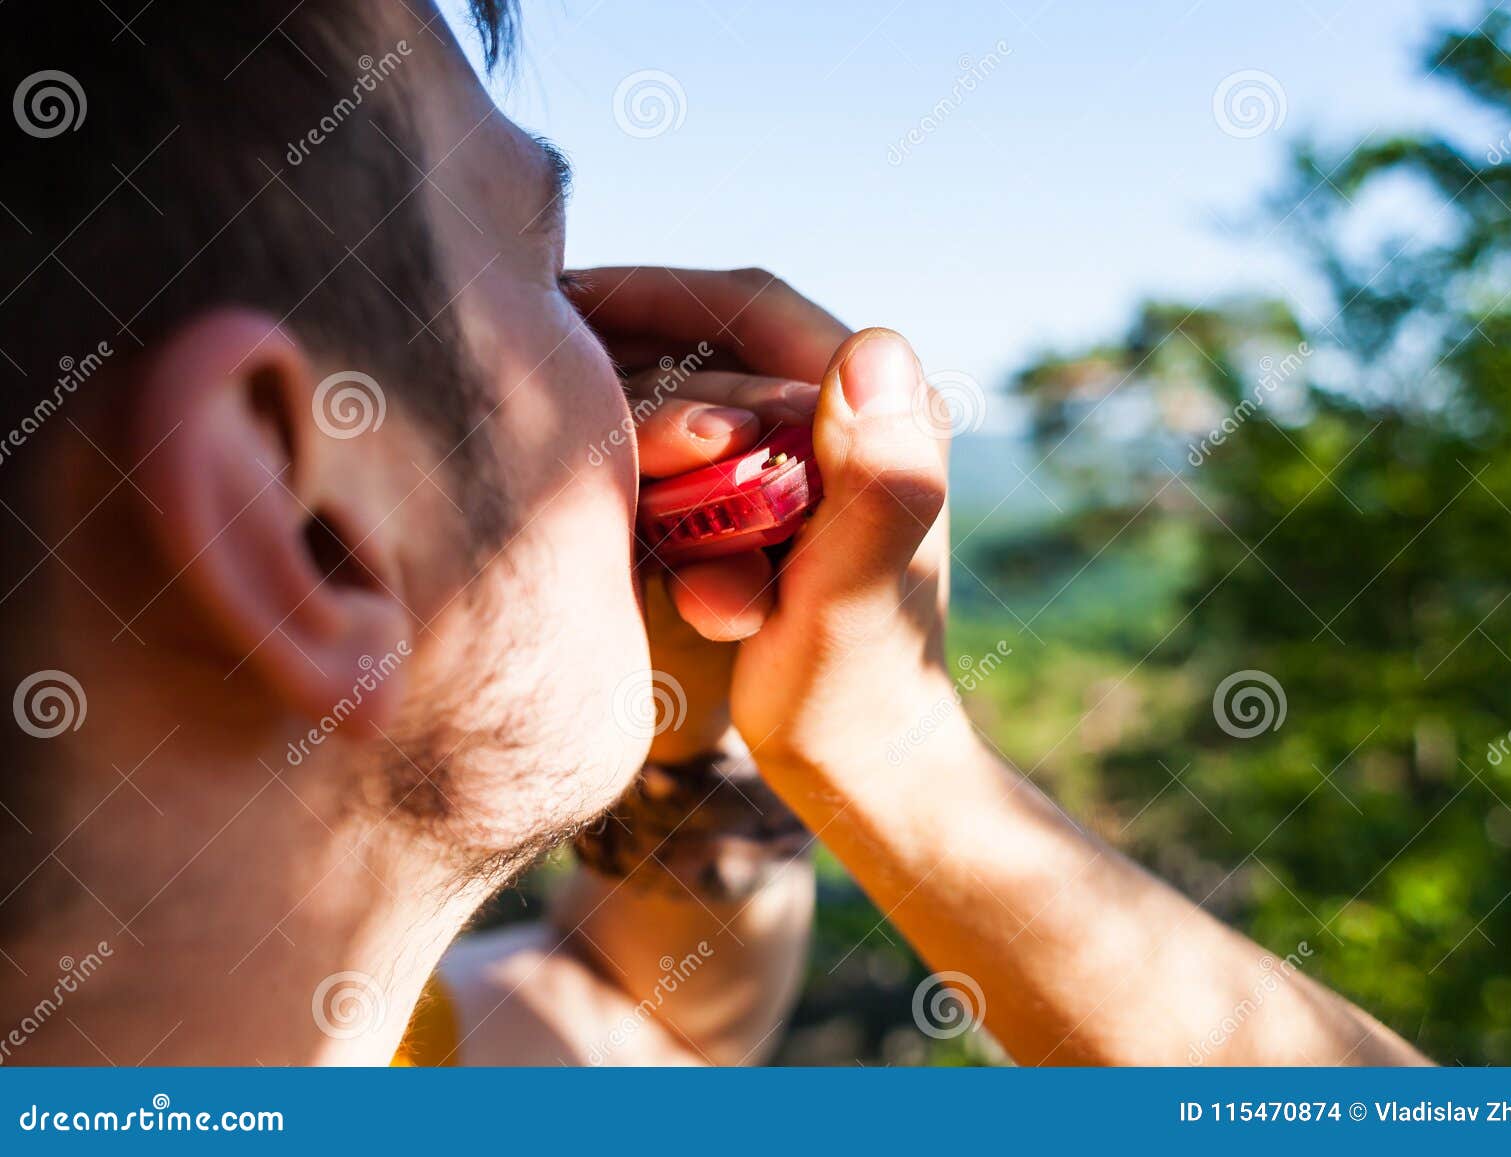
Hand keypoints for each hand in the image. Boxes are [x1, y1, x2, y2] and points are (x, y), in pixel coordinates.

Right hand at [571, 267, 958, 779]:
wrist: (857, 772)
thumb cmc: (860, 693)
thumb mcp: (862, 593)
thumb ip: (878, 476)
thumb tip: (873, 347)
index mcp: (885, 410)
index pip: (750, 307)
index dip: (652, 292)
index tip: (557, 300)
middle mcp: (843, 419)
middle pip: (705, 357)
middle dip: (640, 397)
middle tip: (560, 412)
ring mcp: (800, 463)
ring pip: (685, 417)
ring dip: (649, 469)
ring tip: (638, 522)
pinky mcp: (765, 507)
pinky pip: (682, 477)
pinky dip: (659, 514)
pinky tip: (667, 571)